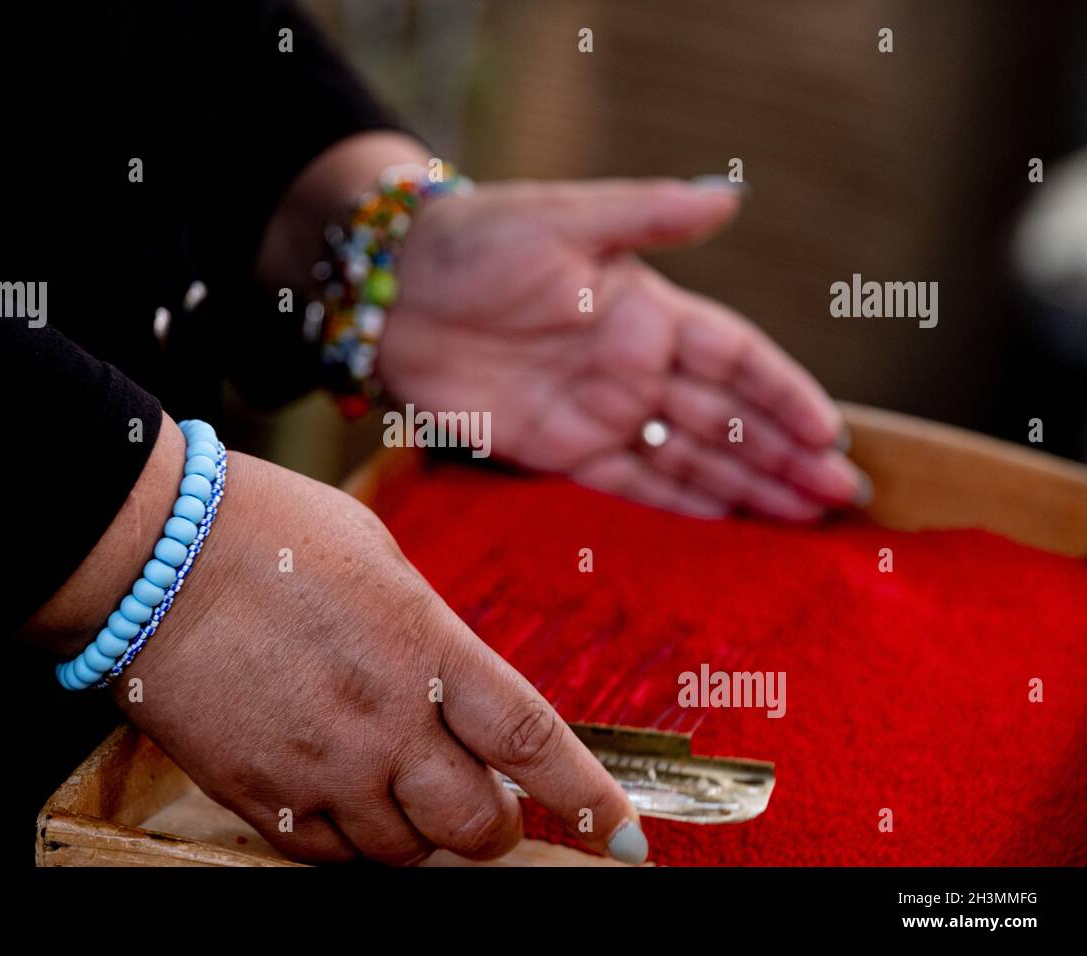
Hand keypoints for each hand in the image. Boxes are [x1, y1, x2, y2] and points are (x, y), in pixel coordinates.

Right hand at [112, 448, 648, 864]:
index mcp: (427, 646)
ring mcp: (323, 764)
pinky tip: (340, 798)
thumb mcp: (380, 559)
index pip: (533, 740)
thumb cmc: (268, 533)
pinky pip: (328, 856)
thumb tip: (455, 678)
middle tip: (485, 805)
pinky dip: (349, 842)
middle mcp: (386, 717)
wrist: (154, 556)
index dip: (587, 796)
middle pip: (476, 825)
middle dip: (496, 827)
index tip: (622, 833)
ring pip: (405, 853)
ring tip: (398, 788)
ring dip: (419, 832)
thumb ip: (430, 632)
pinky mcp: (262, 794)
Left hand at [379, 177, 867, 519]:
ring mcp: (600, 414)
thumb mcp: (564, 219)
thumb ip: (646, 217)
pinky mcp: (558, 453)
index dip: (783, 396)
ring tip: (806, 519)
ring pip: (690, 458)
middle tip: (842, 496)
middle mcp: (635, 367)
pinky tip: (727, 530)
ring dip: (746, 489)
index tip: (830, 433)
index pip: (737, 359)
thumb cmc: (477, 241)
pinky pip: (630, 487)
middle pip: (726, 418)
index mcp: (649, 310)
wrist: (393, 293)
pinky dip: (679, 509)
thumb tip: (730, 195)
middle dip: (784, 455)